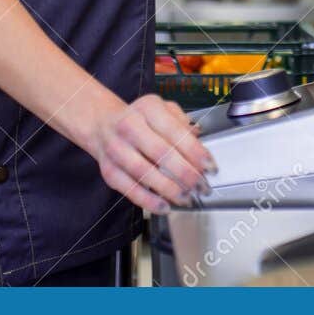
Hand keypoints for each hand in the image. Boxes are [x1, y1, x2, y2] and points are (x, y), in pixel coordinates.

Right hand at [91, 94, 213, 213]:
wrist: (103, 125)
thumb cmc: (140, 119)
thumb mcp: (162, 109)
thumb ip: (182, 121)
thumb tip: (198, 138)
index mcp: (148, 108)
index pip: (175, 131)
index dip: (195, 152)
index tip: (210, 167)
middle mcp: (129, 126)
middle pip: (161, 153)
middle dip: (186, 173)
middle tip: (202, 186)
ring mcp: (116, 149)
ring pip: (144, 173)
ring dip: (169, 189)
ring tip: (187, 198)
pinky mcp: (108, 170)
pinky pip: (129, 189)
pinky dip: (148, 201)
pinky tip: (164, 206)